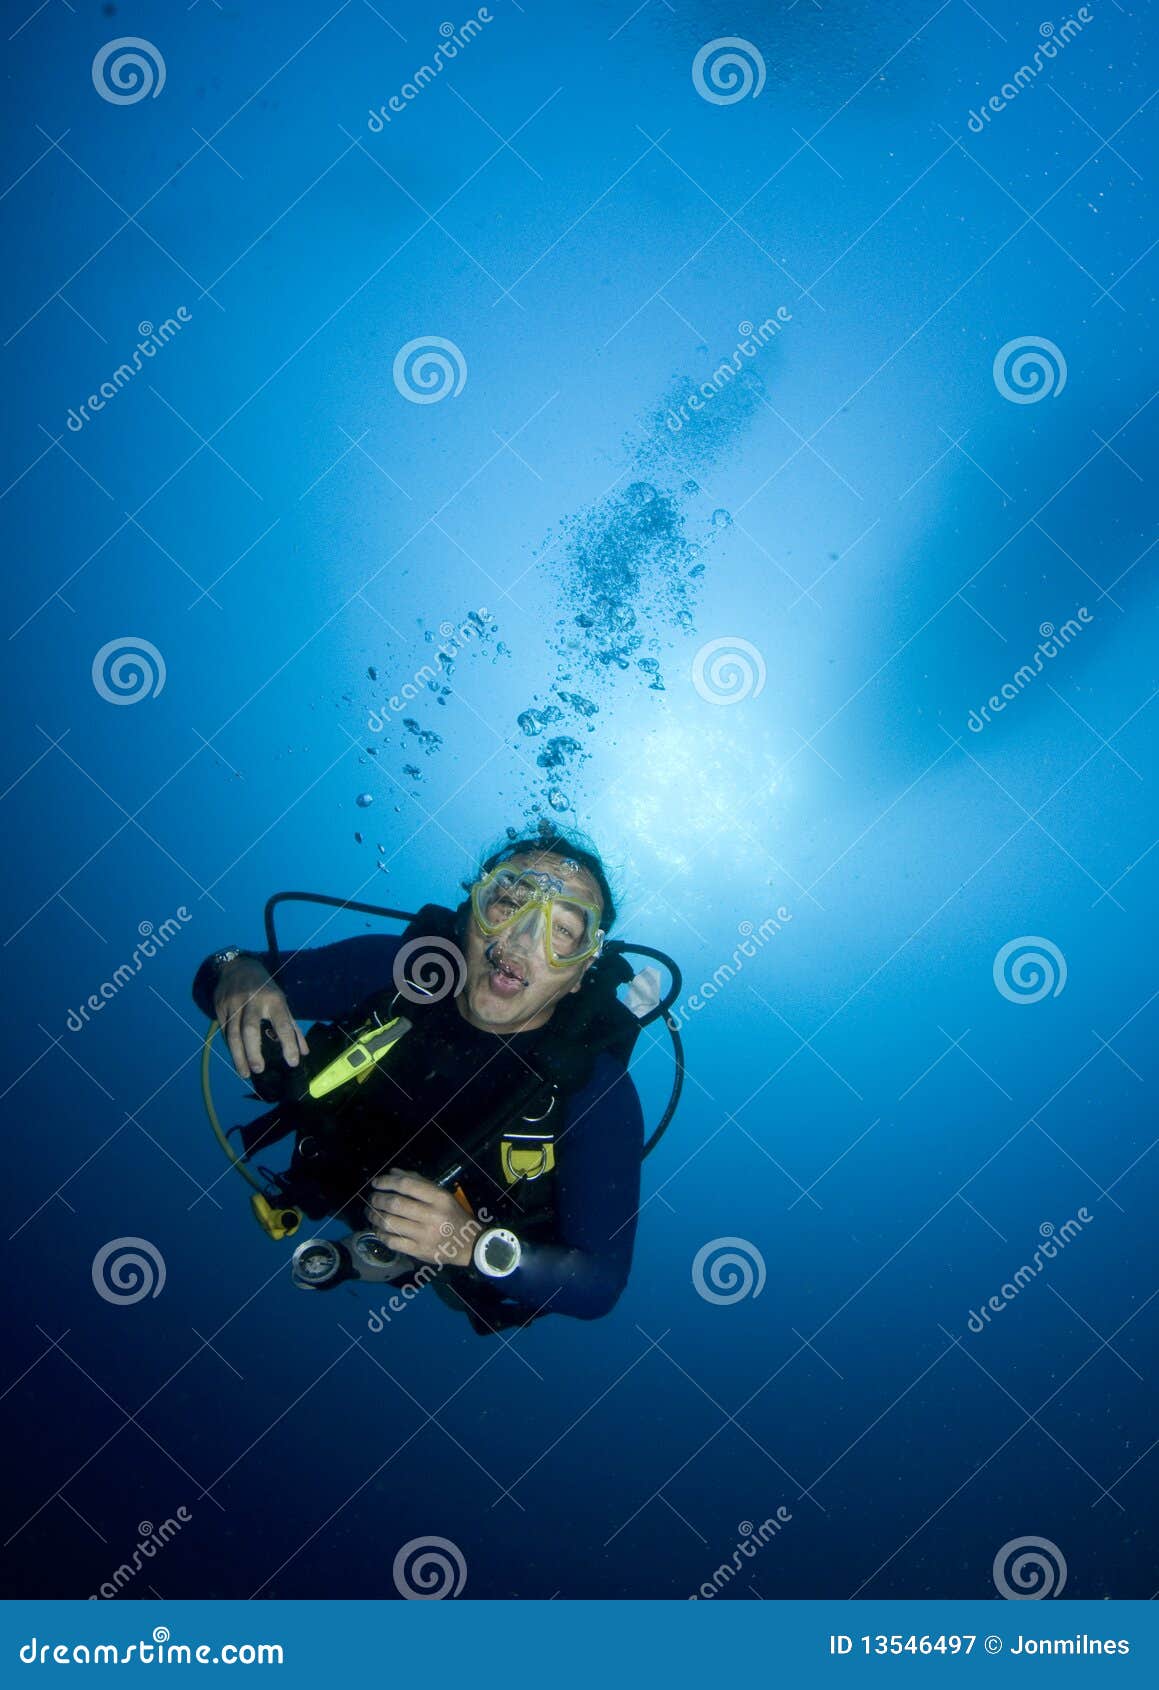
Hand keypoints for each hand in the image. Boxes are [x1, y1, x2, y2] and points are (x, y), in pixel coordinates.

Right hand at [214, 958, 308, 1078]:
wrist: (237, 966)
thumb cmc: (265, 987)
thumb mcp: (281, 1000)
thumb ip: (292, 1026)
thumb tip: (303, 1051)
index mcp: (273, 999)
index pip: (283, 1024)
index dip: (288, 1044)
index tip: (292, 1062)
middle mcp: (253, 1001)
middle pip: (250, 1030)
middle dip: (253, 1052)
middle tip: (259, 1070)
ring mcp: (233, 1004)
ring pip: (232, 1034)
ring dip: (238, 1056)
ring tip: (245, 1073)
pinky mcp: (220, 1007)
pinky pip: (224, 1031)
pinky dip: (230, 1047)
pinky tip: (236, 1058)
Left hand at [366, 1170, 476, 1266]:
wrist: (468, 1244)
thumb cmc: (453, 1215)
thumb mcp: (442, 1195)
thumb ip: (418, 1182)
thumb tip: (392, 1172)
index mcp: (439, 1198)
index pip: (407, 1185)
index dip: (387, 1182)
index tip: (376, 1183)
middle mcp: (432, 1216)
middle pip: (395, 1204)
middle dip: (377, 1200)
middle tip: (372, 1199)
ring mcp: (425, 1235)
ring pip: (390, 1223)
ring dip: (375, 1217)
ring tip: (370, 1213)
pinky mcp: (419, 1251)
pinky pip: (393, 1242)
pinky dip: (381, 1234)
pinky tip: (379, 1230)